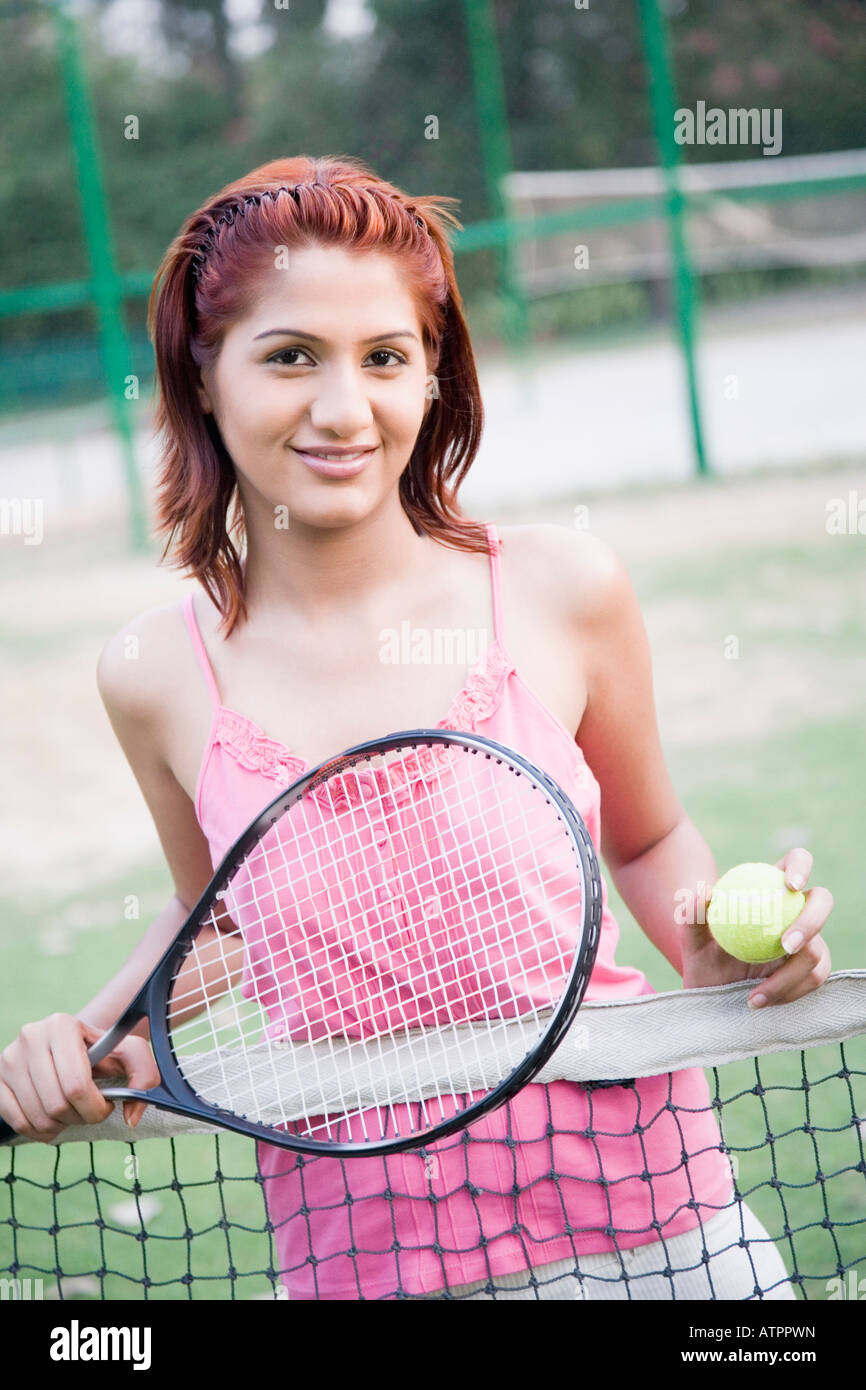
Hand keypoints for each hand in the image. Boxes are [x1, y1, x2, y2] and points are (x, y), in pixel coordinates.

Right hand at [0, 1014, 158, 1142]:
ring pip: (37, 1116)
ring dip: (60, 1125)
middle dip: (79, 1117)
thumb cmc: (101, 1053)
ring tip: (72, 1110)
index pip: (76, 1085)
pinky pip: (16, 1121)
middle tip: (88, 1108)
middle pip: (56, 1104)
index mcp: (61, 1025)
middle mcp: (30, 1037)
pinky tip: (52, 1119)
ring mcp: (9, 1059)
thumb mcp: (130, 1054)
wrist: (72, 1047)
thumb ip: (144, 1076)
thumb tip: (131, 1117)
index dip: (95, 1107)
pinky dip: (38, 1130)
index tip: (106, 1104)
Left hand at [682, 849, 832, 1007]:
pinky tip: (758, 1001)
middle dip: (811, 921)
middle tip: (786, 945)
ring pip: (817, 951)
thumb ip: (693, 914)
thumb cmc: (702, 958)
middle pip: (821, 901)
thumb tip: (702, 891)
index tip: (790, 886)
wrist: (712, 993)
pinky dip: (787, 992)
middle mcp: (794, 911)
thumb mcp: (692, 940)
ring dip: (789, 976)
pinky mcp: (812, 969)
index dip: (801, 866)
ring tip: (755, 994)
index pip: (796, 862)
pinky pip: (813, 978)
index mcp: (770, 888)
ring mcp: (809, 940)